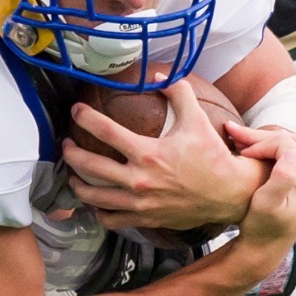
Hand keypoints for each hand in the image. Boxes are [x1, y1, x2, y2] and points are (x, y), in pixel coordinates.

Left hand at [63, 78, 266, 230]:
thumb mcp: (197, 120)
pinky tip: (97, 203)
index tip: (75, 112)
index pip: (105, 131)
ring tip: (73, 175)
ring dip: (78, 184)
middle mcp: (139, 180)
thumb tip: (157, 76)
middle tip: (66, 145)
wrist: (229, 194)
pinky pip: (111, 219)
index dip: (84, 118)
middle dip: (71, 153)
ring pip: (94, 197)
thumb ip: (177, 92)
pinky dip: (99, 212)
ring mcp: (140, 203)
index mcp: (148, 153)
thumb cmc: (212, 157)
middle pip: (89, 166)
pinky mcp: (145, 219)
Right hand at [224, 121, 295, 255]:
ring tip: (241, 139)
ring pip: (290, 145)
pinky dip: (271, 149)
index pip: (284, 144)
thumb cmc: (261, 227)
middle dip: (260, 136)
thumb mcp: (267, 204)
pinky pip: (290, 155)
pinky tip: (254, 149)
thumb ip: (283, 177)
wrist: (264, 248)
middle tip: (234, 134)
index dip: (259, 142)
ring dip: (265, 140)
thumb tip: (289, 154)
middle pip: (289, 141)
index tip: (239, 149)